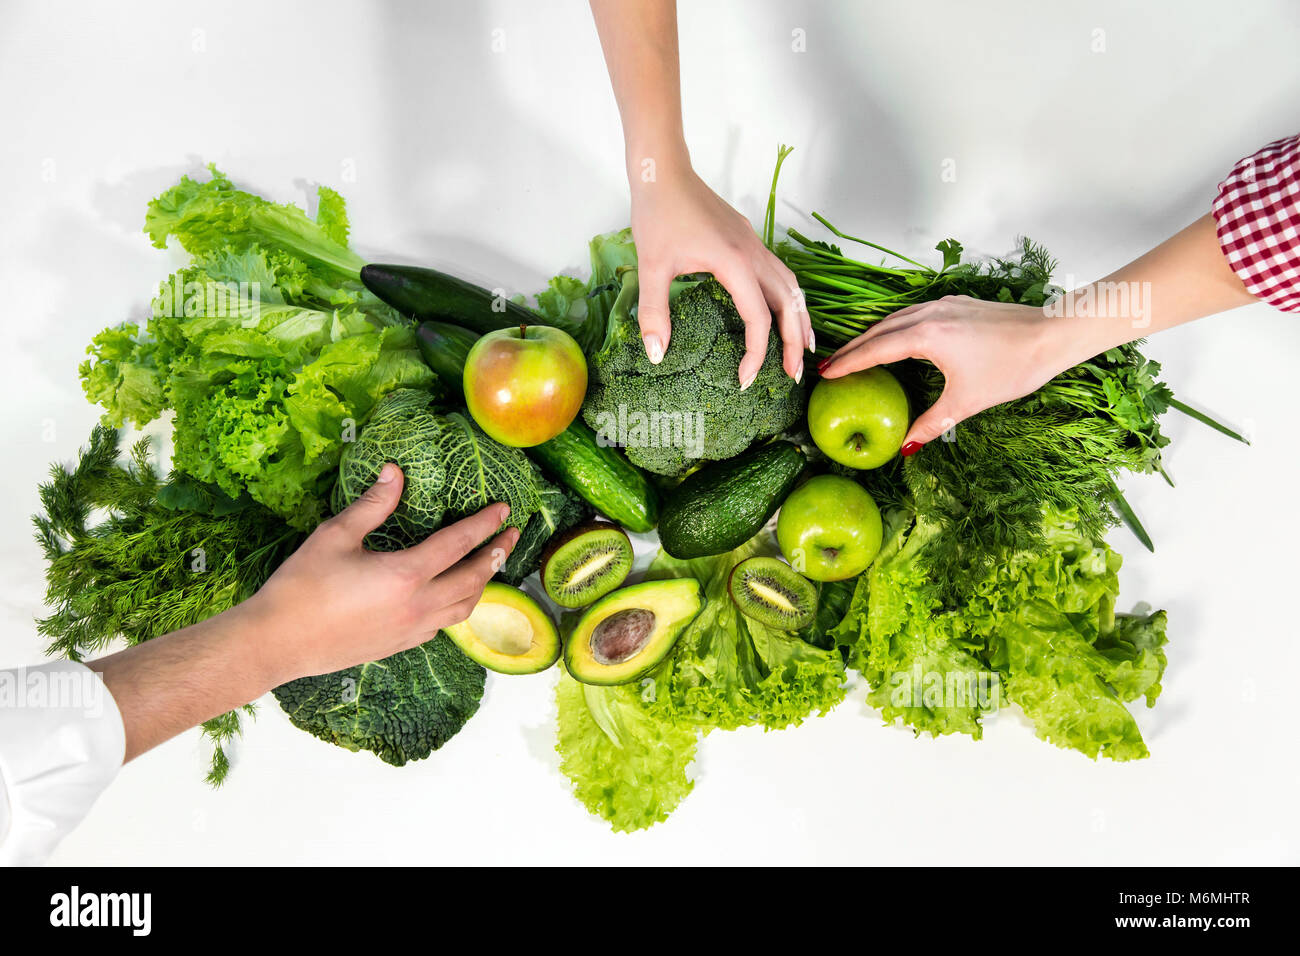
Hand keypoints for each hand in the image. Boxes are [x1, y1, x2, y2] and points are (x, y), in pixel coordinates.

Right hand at [242, 462, 518, 682]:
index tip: (504, 510)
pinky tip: (453, 597)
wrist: (277, 643)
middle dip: (496, 555)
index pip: (458, 544)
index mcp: (405, 575)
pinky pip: (443, 625)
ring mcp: (411, 630)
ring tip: (491, 565)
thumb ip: (372, 505)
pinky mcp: (400, 645)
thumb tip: (395, 472)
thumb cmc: (301, 587)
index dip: (484, 524)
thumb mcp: (335, 535)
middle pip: (473, 579)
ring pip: (464, 608)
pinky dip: (458, 607)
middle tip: (512, 535)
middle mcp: (417, 606)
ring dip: (482, 584)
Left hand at [631, 162, 811, 385]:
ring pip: (791, 286)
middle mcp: (754, 254)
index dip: (756, 355)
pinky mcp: (747, 239)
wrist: (663, 171)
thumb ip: (655, 313)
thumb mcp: (651, 268)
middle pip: (790, 303)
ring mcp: (754, 244)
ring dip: (799, 318)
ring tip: (803, 348)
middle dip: (795, 341)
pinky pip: (779, 273)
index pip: (758, 319)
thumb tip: (657, 355)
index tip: (745, 380)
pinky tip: (781, 311)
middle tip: (795, 375)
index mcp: (735, 263)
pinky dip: (788, 298)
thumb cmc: (658, 214)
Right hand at [818, 296, 1074, 450]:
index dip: (848, 362)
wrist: (1053, 335)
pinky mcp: (957, 304)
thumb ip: (931, 423)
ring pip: (895, 319)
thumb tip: (906, 447)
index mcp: (927, 336)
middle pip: (878, 330)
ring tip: (855, 353)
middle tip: (829, 365)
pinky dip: (894, 326)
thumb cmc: (1013, 367)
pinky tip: (895, 338)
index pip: (875, 349)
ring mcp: (944, 305)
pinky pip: (913, 313)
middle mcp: (930, 314)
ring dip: (872, 335)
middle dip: (852, 347)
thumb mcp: (967, 401)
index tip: (825, 372)